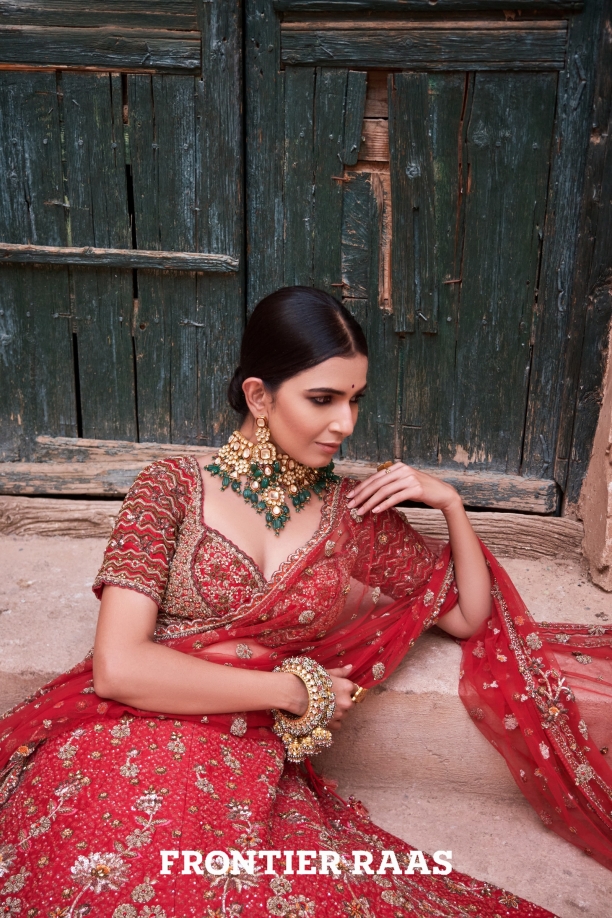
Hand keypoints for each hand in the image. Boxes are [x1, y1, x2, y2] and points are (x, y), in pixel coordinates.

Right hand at [288, 663, 357, 730]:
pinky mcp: (332, 724)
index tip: (340, 690)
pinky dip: (333, 721)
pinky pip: (338, 724)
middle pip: (351, 703)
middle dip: (344, 701)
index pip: (356, 690)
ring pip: (345, 714)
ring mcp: (340, 714)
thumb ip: (341, 672)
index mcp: (347, 687)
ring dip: (338, 711)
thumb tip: (351, 667)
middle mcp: (347, 701)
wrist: (296, 694)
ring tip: (325, 706)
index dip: (348, 690)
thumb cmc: (311, 680)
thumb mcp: (326, 672)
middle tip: (331, 698)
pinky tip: (324, 714)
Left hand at [346, 463, 460, 514]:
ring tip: (360, 511)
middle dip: (362, 495)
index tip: (351, 496)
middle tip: (351, 504)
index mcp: (398, 467)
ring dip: (369, 502)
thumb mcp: (405, 483)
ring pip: (384, 491)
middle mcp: (403, 470)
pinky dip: (384, 505)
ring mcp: (409, 479)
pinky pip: (395, 498)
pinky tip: (375, 511)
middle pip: (376, 484)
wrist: (444, 494)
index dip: (361, 487)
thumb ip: (391, 483)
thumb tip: (371, 491)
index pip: (375, 477)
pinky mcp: (415, 489)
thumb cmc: (422, 491)